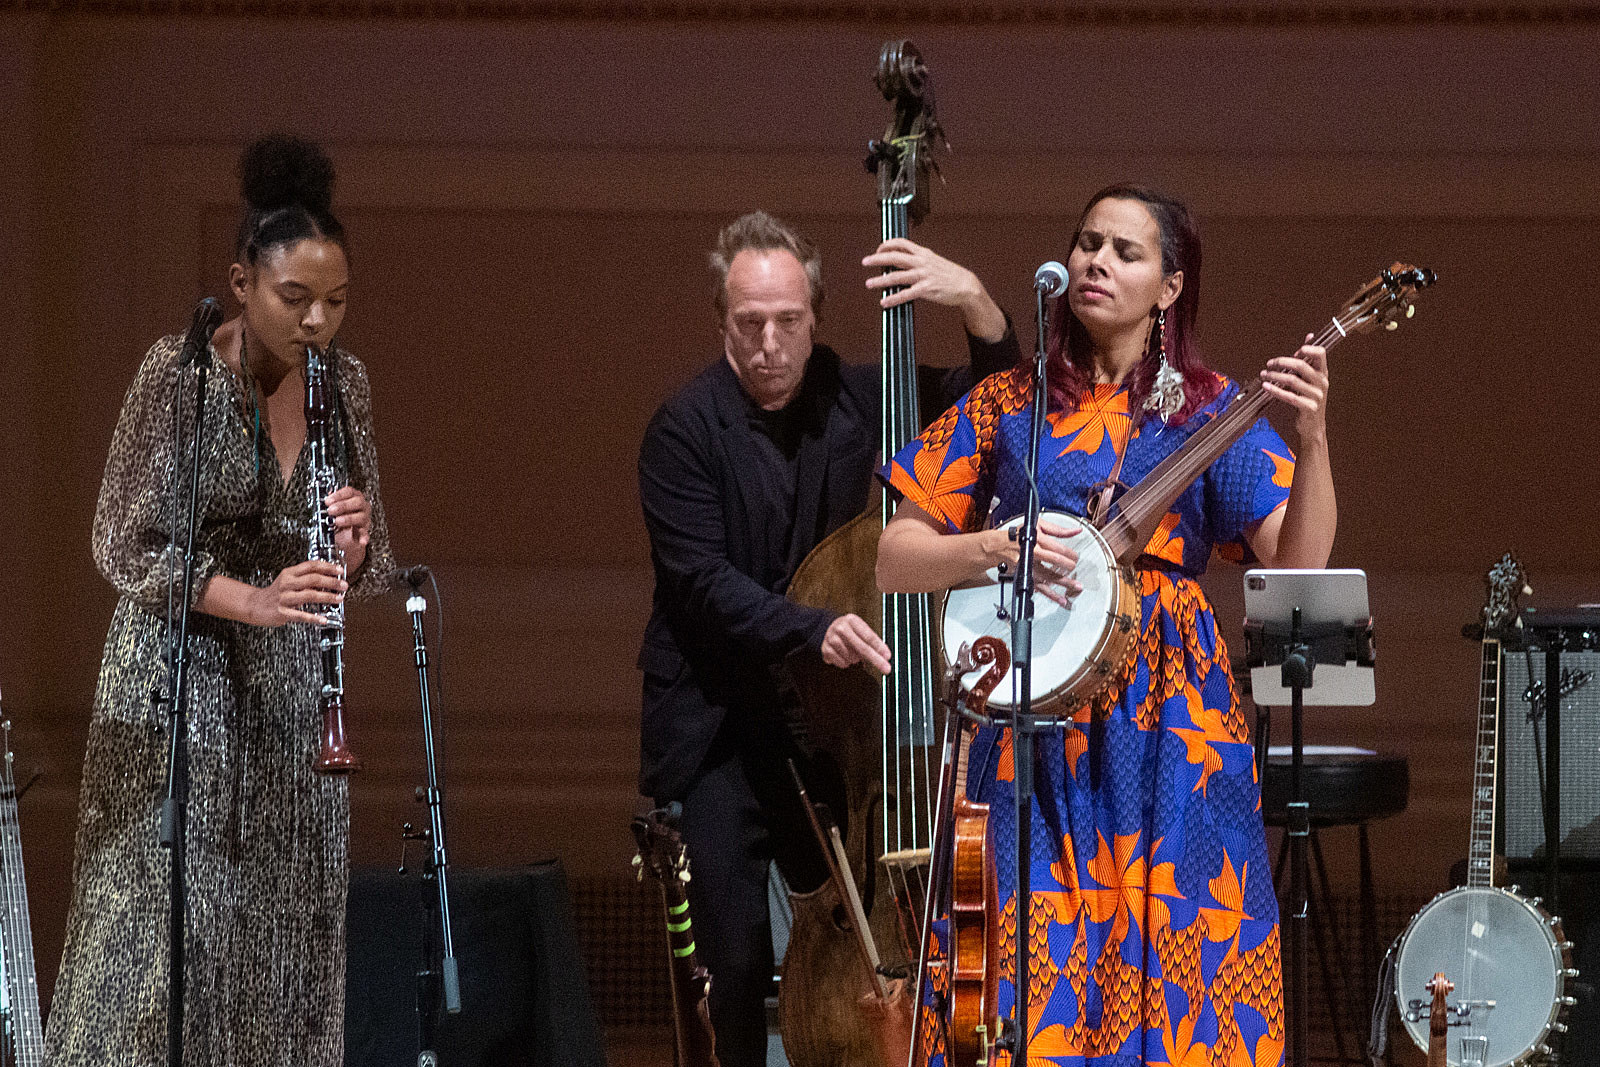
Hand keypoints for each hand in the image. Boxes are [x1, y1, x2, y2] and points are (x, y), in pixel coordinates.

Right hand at [247, 560, 346, 626]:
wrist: (254, 605)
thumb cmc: (275, 593)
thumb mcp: (287, 580)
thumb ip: (304, 578)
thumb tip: (328, 578)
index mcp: (289, 573)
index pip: (311, 566)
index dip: (328, 567)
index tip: (340, 570)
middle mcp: (287, 583)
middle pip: (313, 579)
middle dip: (331, 582)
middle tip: (344, 585)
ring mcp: (284, 598)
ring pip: (310, 595)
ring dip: (327, 597)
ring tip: (339, 599)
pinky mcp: (282, 612)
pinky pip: (301, 615)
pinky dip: (314, 617)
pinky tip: (323, 619)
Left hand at [326, 486, 371, 570]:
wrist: (343, 536)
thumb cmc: (338, 518)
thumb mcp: (333, 510)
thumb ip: (330, 504)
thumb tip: (323, 500)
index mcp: (353, 497)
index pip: (349, 491)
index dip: (339, 495)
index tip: (328, 501)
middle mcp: (361, 506)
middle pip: (358, 502)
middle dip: (343, 506)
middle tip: (331, 510)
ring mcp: (364, 518)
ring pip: (362, 516)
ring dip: (349, 518)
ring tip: (337, 521)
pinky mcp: (364, 531)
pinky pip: (365, 533)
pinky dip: (363, 537)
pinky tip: (361, 541)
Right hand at [821, 613, 892, 672]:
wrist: (828, 629)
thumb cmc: (849, 631)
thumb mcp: (860, 630)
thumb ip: (871, 641)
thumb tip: (884, 655)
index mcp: (852, 620)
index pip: (868, 636)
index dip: (879, 647)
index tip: (887, 656)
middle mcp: (840, 628)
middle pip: (862, 648)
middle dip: (876, 660)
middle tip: (886, 669)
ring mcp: (831, 638)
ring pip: (852, 658)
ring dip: (856, 659)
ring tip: (853, 652)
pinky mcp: (825, 650)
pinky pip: (843, 663)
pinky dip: (847, 663)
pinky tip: (845, 655)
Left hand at [863, 239, 1005, 338]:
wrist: (966, 285)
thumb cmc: (949, 274)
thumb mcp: (934, 261)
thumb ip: (918, 260)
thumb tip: (902, 261)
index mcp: (923, 253)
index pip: (902, 243)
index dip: (887, 244)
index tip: (878, 249)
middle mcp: (922, 262)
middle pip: (894, 257)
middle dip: (877, 258)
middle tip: (865, 262)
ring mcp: (923, 276)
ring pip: (896, 276)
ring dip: (880, 280)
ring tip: (869, 283)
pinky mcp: (926, 290)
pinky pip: (905, 294)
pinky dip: (893, 298)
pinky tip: (884, 302)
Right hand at [984, 519, 1082, 607]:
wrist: (999, 546)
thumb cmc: (1018, 535)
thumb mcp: (1038, 525)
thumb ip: (1058, 530)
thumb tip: (1076, 531)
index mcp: (1037, 540)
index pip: (1058, 548)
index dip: (1070, 554)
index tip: (1075, 556)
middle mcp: (1033, 554)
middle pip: (1054, 561)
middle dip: (1068, 566)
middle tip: (1074, 567)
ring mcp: (1029, 567)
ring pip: (1048, 577)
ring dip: (1063, 582)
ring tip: (1076, 586)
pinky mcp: (1026, 577)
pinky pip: (1040, 588)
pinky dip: (1051, 595)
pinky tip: (1061, 599)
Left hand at [1261, 336, 1328, 441]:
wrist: (1313, 425)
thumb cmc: (1309, 398)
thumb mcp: (1311, 378)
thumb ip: (1308, 359)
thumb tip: (1309, 336)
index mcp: (1323, 372)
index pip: (1320, 353)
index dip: (1307, 348)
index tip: (1294, 351)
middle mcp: (1322, 382)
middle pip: (1301, 365)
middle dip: (1282, 362)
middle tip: (1269, 363)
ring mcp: (1317, 395)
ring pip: (1292, 380)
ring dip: (1274, 376)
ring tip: (1264, 375)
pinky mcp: (1309, 407)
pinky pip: (1289, 396)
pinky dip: (1275, 390)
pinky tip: (1266, 387)